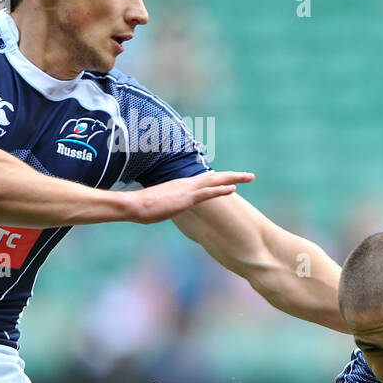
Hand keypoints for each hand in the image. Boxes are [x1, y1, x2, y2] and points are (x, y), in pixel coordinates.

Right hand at [126, 171, 254, 223]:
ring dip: (233, 179)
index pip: (205, 180)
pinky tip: (233, 189)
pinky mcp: (186, 198)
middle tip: (249, 175)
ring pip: (215, 181)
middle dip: (233, 176)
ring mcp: (187, 190)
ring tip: (249, 177)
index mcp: (181, 185)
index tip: (232, 178)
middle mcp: (186, 183)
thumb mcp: (160, 204)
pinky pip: (207, 193)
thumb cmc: (142, 207)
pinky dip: (221, 190)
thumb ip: (168, 203)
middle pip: (214, 177)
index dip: (220, 179)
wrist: (133, 205)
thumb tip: (168, 207)